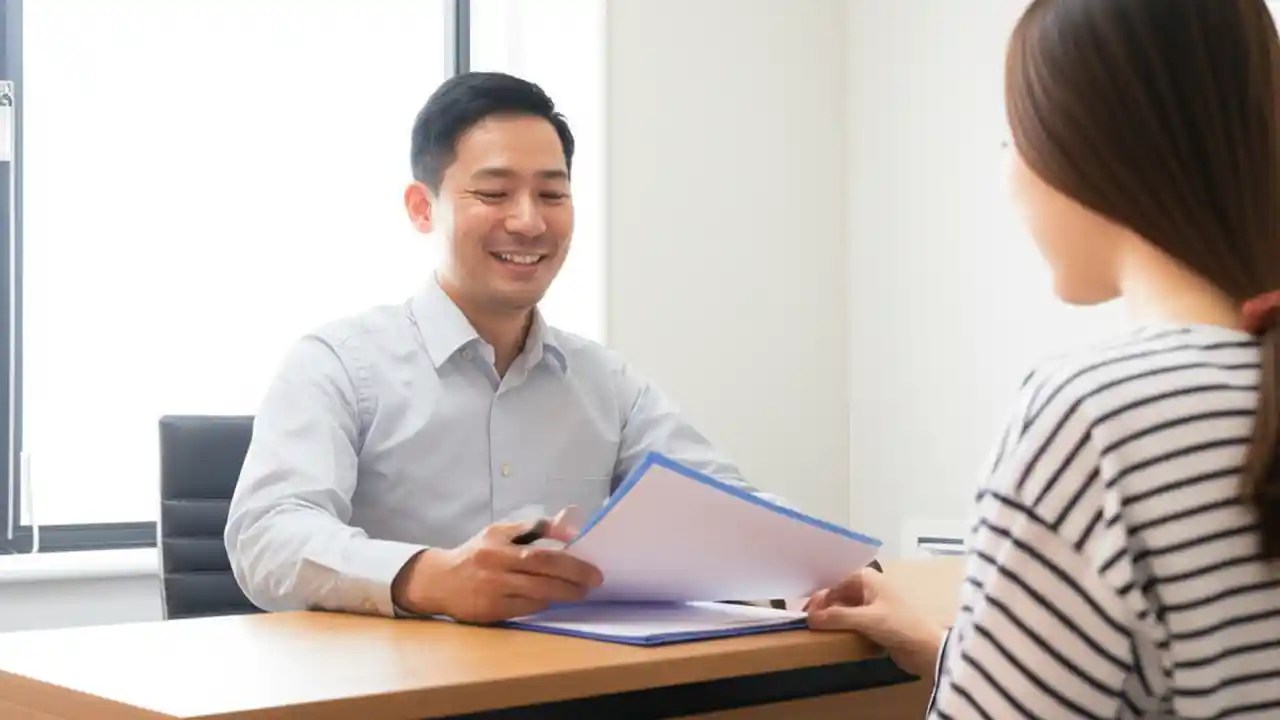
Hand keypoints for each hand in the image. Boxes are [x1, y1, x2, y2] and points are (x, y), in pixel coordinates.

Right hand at [392, 511, 601, 623]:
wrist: (439, 581)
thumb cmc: (477, 554)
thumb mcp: (500, 533)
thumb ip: (533, 527)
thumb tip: (570, 524)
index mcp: (499, 540)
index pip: (539, 544)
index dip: (568, 553)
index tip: (588, 559)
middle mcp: (495, 563)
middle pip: (542, 569)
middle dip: (573, 576)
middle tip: (594, 581)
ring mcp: (492, 589)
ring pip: (536, 593)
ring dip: (563, 593)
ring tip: (580, 592)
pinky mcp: (490, 611)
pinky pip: (525, 609)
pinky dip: (543, 605)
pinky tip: (554, 601)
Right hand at [805, 568, 942, 678]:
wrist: (927, 649)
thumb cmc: (899, 625)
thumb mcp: (866, 620)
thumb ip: (836, 617)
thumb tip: (809, 618)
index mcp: (866, 579)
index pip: (834, 584)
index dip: (818, 597)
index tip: (804, 614)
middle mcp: (868, 588)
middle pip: (838, 596)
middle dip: (823, 608)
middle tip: (807, 623)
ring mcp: (872, 606)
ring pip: (844, 610)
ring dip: (832, 619)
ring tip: (815, 630)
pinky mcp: (876, 623)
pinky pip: (852, 623)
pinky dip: (842, 628)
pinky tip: (831, 636)